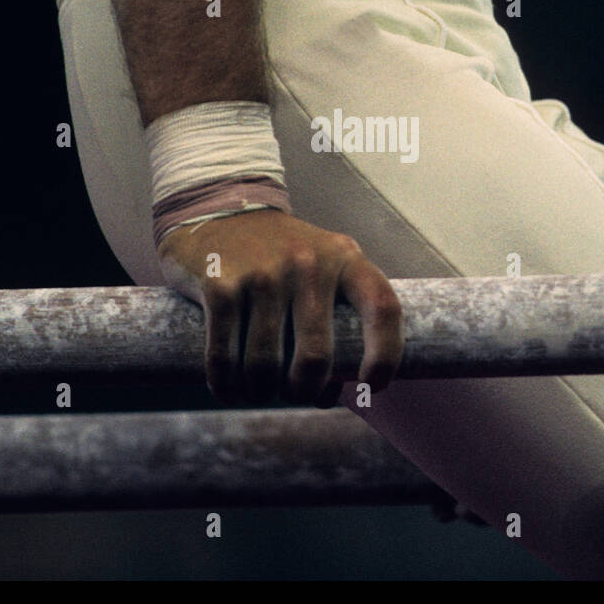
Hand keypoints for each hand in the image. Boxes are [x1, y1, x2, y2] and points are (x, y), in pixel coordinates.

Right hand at [157, 209, 403, 406]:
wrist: (217, 209)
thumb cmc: (278, 255)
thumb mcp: (322, 263)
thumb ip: (338, 312)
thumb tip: (339, 389)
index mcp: (345, 258)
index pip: (382, 308)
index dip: (386, 355)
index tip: (372, 387)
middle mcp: (308, 263)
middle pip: (315, 357)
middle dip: (302, 391)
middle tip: (293, 394)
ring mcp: (263, 274)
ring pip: (265, 365)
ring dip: (260, 392)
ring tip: (257, 393)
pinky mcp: (220, 285)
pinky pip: (223, 356)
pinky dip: (225, 384)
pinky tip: (226, 389)